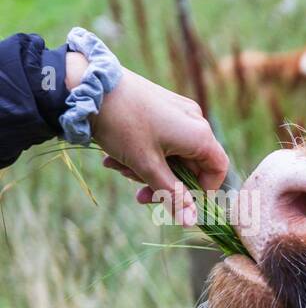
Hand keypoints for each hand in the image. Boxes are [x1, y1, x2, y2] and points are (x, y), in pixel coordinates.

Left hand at [68, 51, 228, 225]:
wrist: (86, 85)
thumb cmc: (122, 125)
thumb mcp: (146, 165)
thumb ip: (171, 194)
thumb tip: (190, 222)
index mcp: (199, 134)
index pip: (218, 169)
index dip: (203, 190)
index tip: (180, 202)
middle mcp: (194, 120)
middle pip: (191, 164)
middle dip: (165, 182)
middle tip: (139, 196)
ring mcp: (177, 111)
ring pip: (173, 153)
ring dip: (148, 169)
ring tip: (118, 168)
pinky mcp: (160, 105)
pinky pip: (162, 137)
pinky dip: (144, 152)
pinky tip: (116, 156)